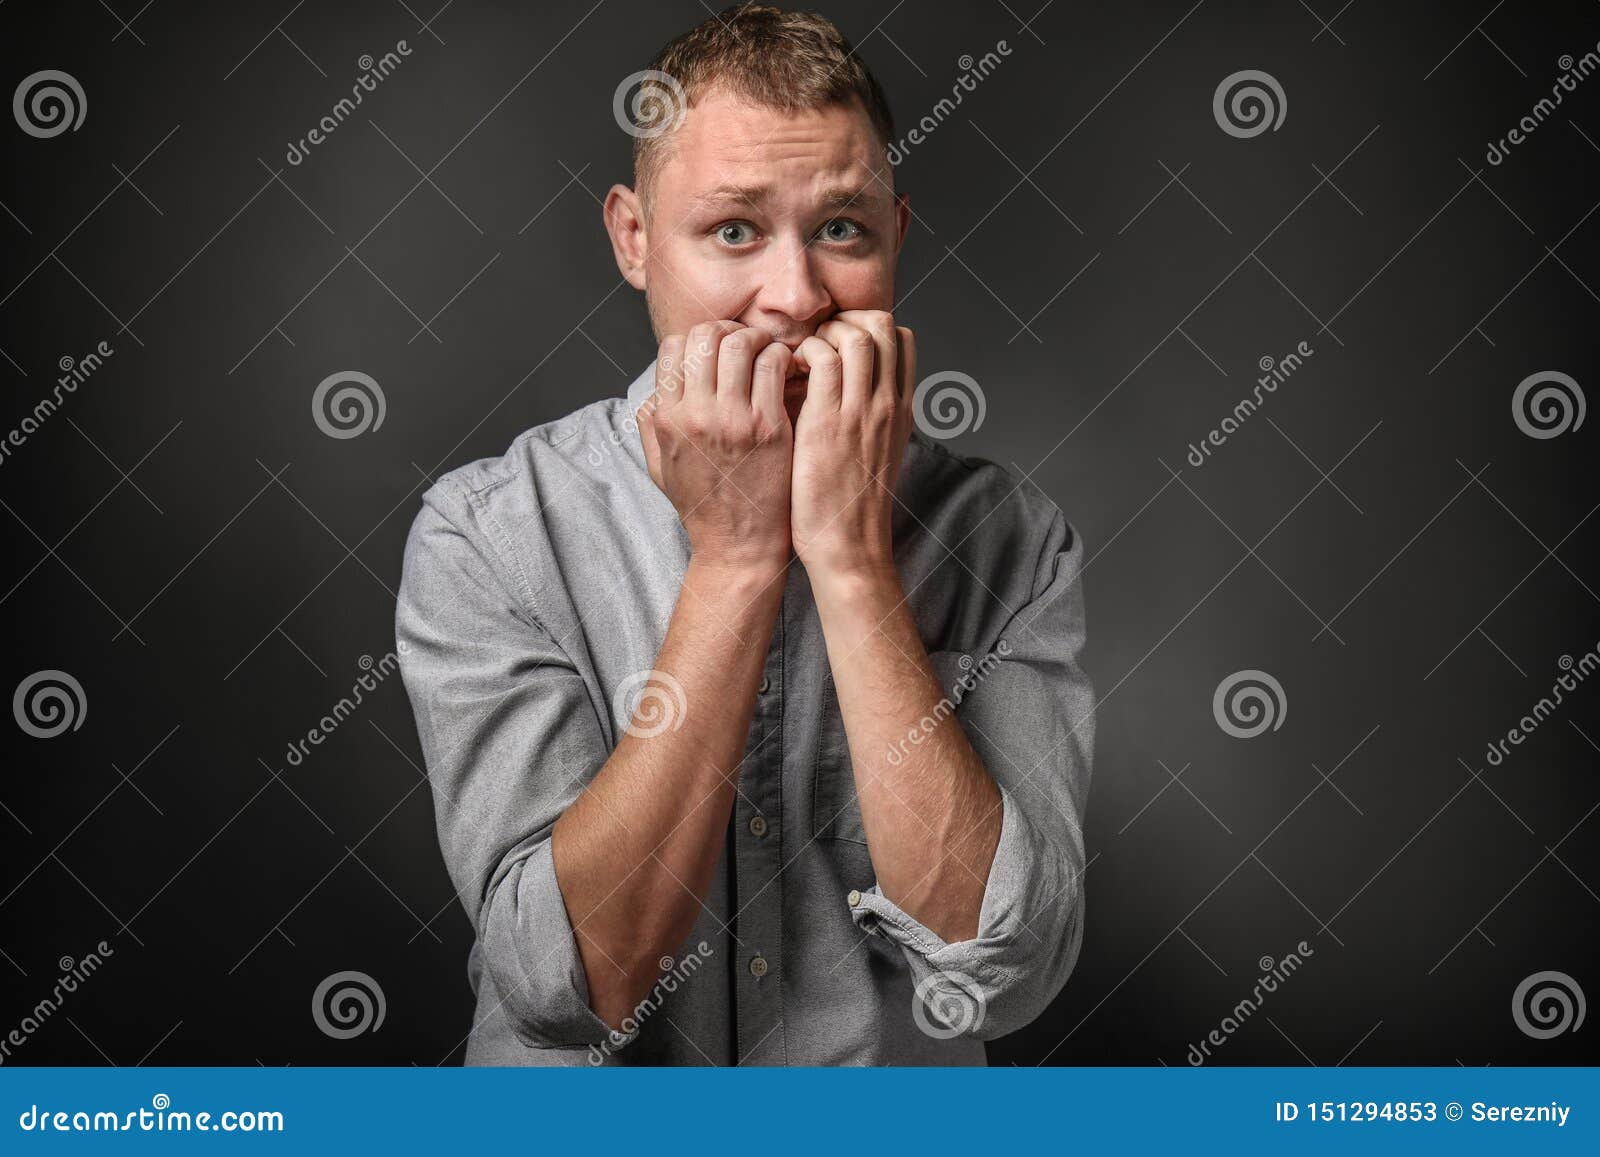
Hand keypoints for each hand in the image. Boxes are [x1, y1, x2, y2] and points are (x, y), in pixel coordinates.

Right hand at [638, 321, 794, 575]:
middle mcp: (695, 414)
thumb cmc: (702, 504)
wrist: (737, 546)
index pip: (674, 346)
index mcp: (667, 418)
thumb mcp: (658, 465)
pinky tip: (786, 370)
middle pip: (707, 335)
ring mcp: (733, 420)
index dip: (697, 338)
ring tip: (767, 352)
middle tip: (746, 343)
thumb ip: (651, 421)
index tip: (716, 349)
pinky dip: (781, 357)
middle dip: (728, 330)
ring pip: (741, 343)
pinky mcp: (769, 428)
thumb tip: (659, 385)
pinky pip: (773, 366)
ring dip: (757, 339)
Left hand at [789, 311, 914, 582]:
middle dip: (846, 319)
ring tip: (801, 357)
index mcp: (902, 409)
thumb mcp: (876, 454)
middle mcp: (888, 404)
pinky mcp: (830, 422)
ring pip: (857, 335)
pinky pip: (823, 359)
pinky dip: (803, 353)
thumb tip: (848, 389)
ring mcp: (863, 411)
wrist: (848, 548)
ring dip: (823, 333)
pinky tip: (786, 373)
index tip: (838, 340)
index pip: (901, 339)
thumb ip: (870, 418)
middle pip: (883, 326)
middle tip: (815, 339)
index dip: (869, 326)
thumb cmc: (851, 506)